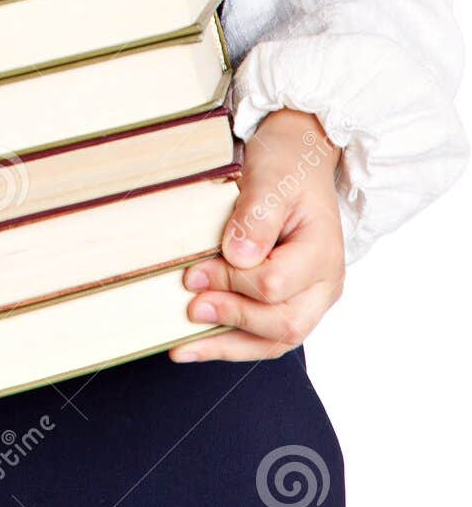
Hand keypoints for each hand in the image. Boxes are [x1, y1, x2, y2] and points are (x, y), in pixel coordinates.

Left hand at [170, 107, 346, 363]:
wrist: (299, 159)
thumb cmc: (286, 165)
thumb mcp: (270, 178)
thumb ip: (256, 217)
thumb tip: (237, 257)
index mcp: (322, 252)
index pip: (275, 284)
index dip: (231, 282)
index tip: (194, 271)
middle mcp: (324, 284)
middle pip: (283, 324)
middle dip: (231, 318)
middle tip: (189, 306)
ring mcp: (311, 298)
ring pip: (275, 341)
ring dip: (227, 345)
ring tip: (183, 347)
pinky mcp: (292, 302)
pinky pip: (266, 335)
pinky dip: (232, 343)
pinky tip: (197, 345)